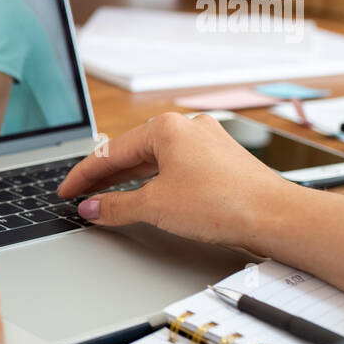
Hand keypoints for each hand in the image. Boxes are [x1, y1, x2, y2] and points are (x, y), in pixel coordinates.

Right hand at [57, 112, 301, 250]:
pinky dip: (155, 183)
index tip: (67, 191)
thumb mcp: (155, 206)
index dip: (83, 176)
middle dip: (104, 177)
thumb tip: (93, 208)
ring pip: (155, 161)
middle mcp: (187, 128)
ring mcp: (207, 142)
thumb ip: (116, 206)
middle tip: (80, 196)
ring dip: (129, 181)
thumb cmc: (223, 203)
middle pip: (132, 153)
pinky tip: (147, 197)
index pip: (110, 152)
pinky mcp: (221, 161)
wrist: (276, 216)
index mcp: (166, 128)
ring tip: (107, 199)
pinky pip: (175, 168)